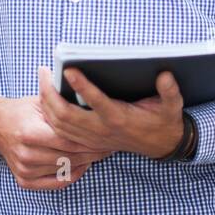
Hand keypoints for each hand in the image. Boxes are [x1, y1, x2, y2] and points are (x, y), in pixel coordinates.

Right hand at [0, 93, 111, 190]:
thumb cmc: (23, 111)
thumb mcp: (40, 102)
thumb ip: (62, 105)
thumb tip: (90, 101)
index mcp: (30, 133)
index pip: (68, 140)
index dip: (90, 139)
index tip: (106, 135)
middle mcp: (26, 154)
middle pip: (70, 157)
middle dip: (93, 152)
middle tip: (110, 145)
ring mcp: (24, 170)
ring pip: (65, 169)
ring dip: (86, 162)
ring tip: (101, 153)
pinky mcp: (24, 180)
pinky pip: (56, 183)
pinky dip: (72, 174)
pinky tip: (83, 164)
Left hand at [40, 66, 184, 160]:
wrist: (160, 146)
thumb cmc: (164, 121)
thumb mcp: (172, 106)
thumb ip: (170, 91)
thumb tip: (165, 74)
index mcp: (120, 118)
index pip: (96, 102)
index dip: (82, 86)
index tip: (68, 69)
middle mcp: (101, 129)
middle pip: (65, 115)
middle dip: (49, 93)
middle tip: (43, 71)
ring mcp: (92, 137)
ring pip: (58, 124)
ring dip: (46, 103)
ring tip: (42, 80)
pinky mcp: (88, 140)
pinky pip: (61, 131)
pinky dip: (50, 115)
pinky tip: (45, 98)